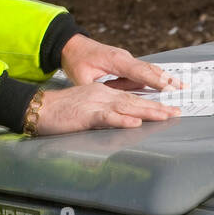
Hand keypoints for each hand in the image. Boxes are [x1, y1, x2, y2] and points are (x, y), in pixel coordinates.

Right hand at [35, 82, 179, 134]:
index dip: (150, 103)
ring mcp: (94, 103)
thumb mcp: (84, 109)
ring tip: (165, 116)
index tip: (167, 109)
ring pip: (126, 106)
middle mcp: (101, 94)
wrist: (37, 107)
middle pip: (134, 100)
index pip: (131, 97)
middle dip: (156, 107)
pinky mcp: (85, 114)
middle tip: (176, 112)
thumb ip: (103, 114)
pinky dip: (122, 119)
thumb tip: (121, 122)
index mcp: (101, 92)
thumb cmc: (58, 112)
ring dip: (147, 111)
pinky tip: (134, 122)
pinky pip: (107, 117)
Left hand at [61, 33, 184, 93]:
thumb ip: (99, 89)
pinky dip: (156, 75)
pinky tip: (166, 81)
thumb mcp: (82, 78)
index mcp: (115, 60)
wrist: (72, 45)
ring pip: (148, 68)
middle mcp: (124, 57)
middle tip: (183, 88)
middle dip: (166, 79)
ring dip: (164, 77)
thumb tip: (113, 99)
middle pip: (149, 69)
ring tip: (180, 85)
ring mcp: (126, 58)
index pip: (139, 72)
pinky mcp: (125, 61)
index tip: (168, 88)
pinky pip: (143, 69)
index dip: (154, 81)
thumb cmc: (76, 61)